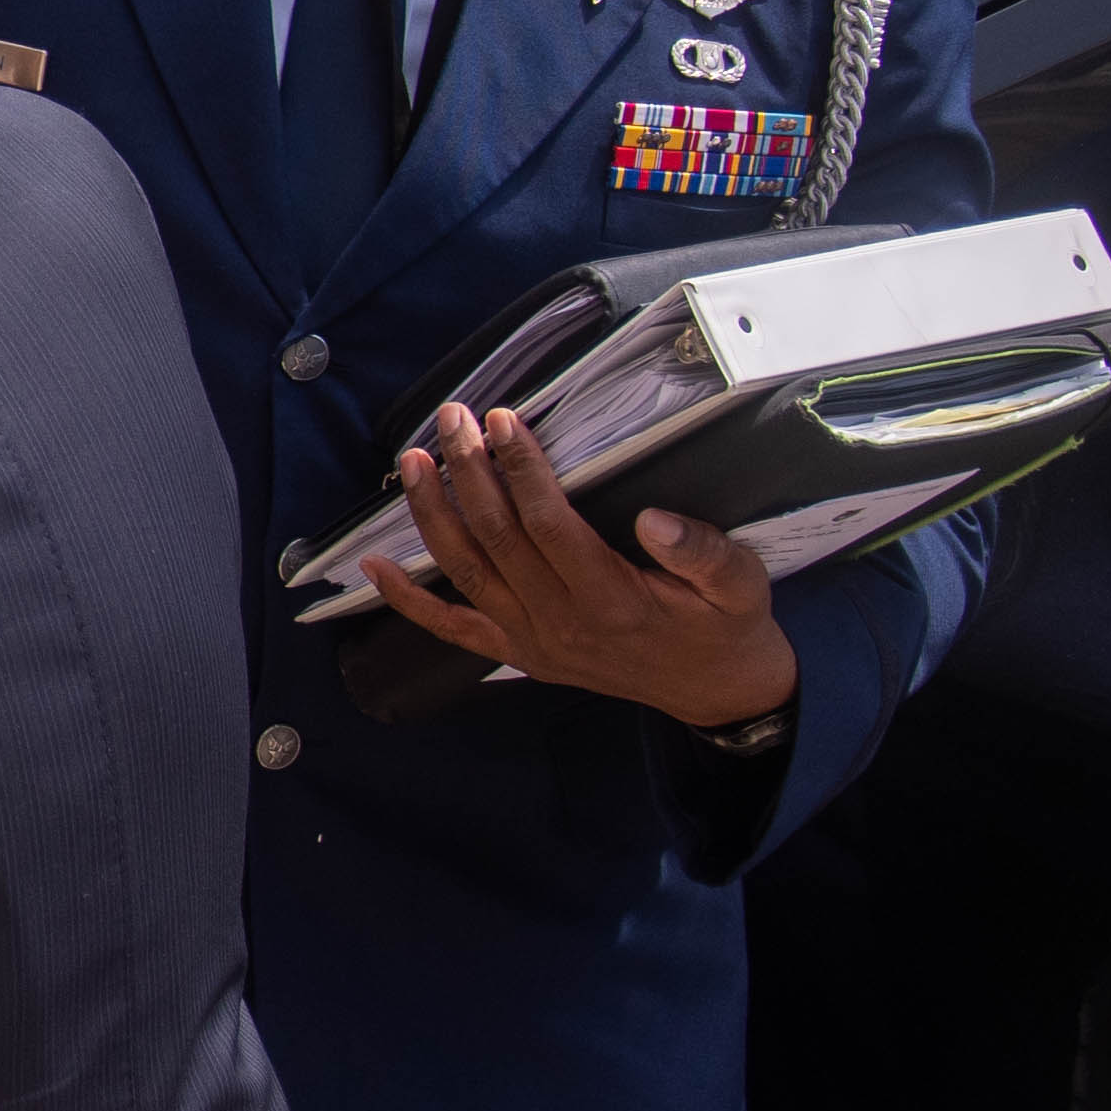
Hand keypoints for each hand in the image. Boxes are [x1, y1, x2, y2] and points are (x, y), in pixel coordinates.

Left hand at [355, 400, 799, 731]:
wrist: (715, 692)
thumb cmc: (725, 627)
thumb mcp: (740, 585)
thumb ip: (702, 553)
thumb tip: (654, 521)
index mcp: (613, 600)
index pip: (550, 524)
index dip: (522, 469)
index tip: (503, 421)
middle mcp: (561, 622)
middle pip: (497, 537)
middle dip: (470, 471)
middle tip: (454, 418)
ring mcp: (532, 641)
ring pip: (465, 571)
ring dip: (432, 514)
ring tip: (414, 460)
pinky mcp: (518, 653)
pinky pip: (451, 628)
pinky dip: (407, 599)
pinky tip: (370, 567)